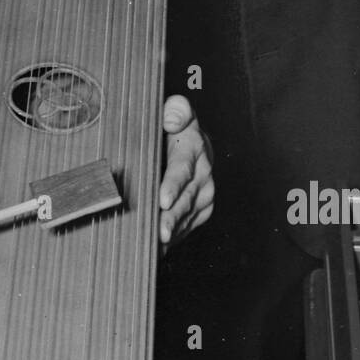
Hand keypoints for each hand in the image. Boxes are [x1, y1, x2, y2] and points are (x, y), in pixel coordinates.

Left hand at [158, 94, 214, 248]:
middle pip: (185, 199)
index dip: (173, 185)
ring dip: (173, 232)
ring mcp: (204, 193)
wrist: (193, 143)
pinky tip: (158, 250)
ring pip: (187, 216)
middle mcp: (203, 173)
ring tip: (155, 247)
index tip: (163, 200)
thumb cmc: (174, 126)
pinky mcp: (201, 209)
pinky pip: (188, 226)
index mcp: (193, 147)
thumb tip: (172, 118)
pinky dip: (174, 237)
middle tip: (159, 233)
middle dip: (172, 218)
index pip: (182, 168)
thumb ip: (175, 109)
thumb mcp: (174, 110)